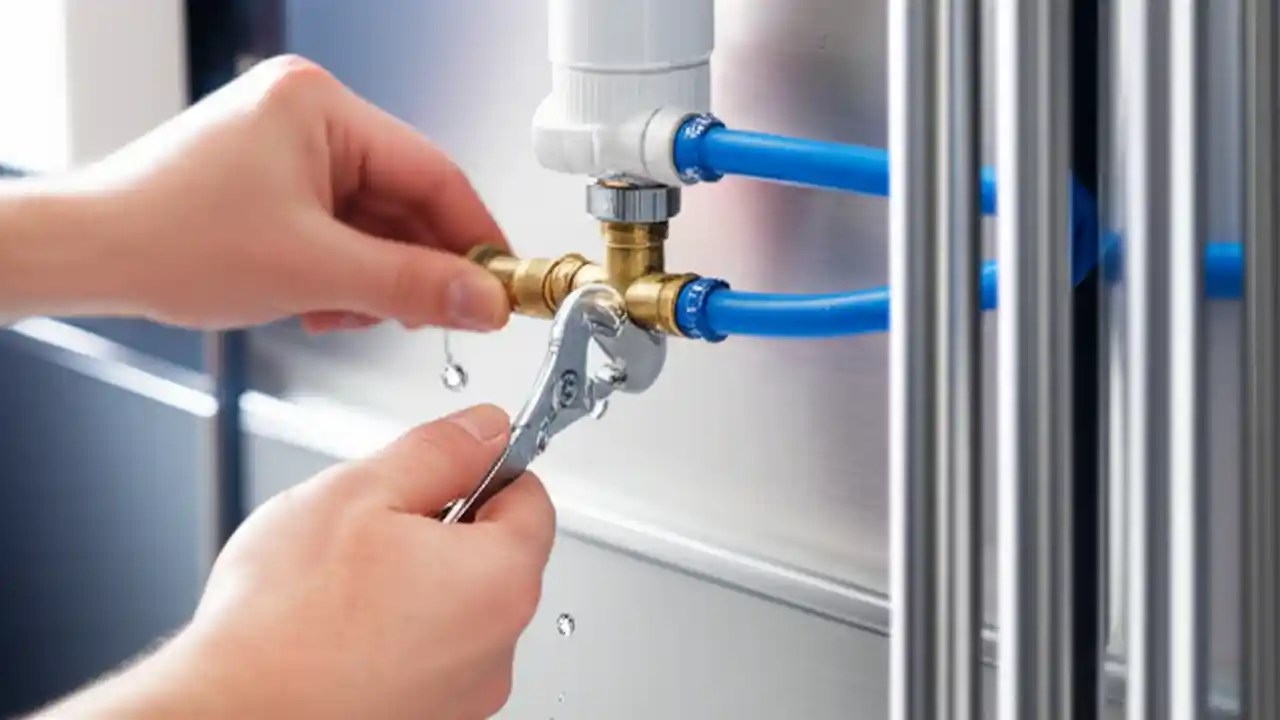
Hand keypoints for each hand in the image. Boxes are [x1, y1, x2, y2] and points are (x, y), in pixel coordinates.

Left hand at [6, 54, 510, 330]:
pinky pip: (341, 230)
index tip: (505, 284)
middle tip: (440, 316)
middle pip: (405, 200)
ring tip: (344, 310)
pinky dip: (343, 273)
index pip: (433, 172)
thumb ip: (412, 287)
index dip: (476, 236)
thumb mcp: (313, 271)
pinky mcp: (277, 181)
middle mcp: (309, 117)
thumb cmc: (167, 237)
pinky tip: (320, 301)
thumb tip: (485, 300)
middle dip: (414, 267)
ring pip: (375, 223)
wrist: (88, 255)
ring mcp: (291, 148)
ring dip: (374, 278)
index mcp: (321, 107)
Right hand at [40, 405, 554, 719]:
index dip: (484, 468)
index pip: (530, 496)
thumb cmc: (281, 621)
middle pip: (494, 554)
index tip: (445, 466)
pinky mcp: (427, 718)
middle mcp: (497, 648)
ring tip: (345, 584)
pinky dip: (394, 634)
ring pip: (455, 606)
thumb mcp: (360, 492)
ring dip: (414, 582)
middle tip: (373, 527)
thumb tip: (485, 429)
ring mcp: (463, 694)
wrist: (228, 714)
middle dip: (441, 527)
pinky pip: (427, 655)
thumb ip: (439, 451)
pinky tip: (340, 628)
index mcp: (499, 582)